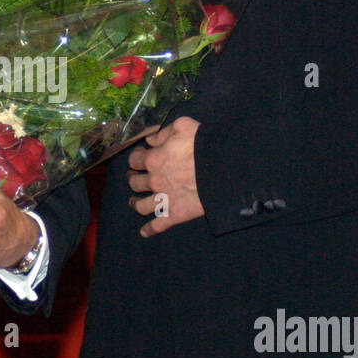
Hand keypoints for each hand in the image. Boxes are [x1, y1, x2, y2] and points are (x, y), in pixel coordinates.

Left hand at [127, 116, 203, 235]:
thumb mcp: (182, 126)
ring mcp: (163, 200)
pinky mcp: (175, 215)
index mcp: (153, 159)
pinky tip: (144, 232)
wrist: (224, 168)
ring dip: (135, 203)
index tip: (140, 156)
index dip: (136, 158)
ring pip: (140, 205)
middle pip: (134, 183)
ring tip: (134, 202)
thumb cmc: (204, 144)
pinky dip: (149, 230)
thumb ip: (163, 133)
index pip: (134, 160)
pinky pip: (157, 225)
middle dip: (133, 179)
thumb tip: (150, 140)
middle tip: (135, 178)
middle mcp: (154, 181)